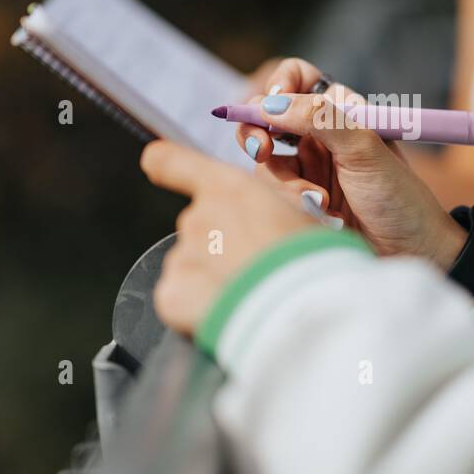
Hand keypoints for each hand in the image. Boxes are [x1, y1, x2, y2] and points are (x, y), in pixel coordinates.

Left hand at [139, 139, 314, 334]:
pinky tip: (228, 311)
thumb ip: (272, 203)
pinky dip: (196, 308)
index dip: (166, 165)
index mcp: (229, 189)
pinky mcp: (172, 295)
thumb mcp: (304, 216)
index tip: (158, 167)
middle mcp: (198, 216)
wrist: (304, 311)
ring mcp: (182, 256)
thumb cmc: (314, 261)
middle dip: (219, 245)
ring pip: (190, 264)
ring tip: (247, 295)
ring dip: (211, 278)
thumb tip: (266, 211)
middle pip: (197, 226)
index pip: (171, 161)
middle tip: (254, 267)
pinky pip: (179, 297)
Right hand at [235, 58, 466, 267]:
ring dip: (284, 182)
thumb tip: (272, 103)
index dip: (279, 85)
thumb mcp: (364, 149)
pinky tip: (322, 215)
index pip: (298, 79)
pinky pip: (275, 192)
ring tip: (317, 203)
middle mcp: (321, 135)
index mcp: (342, 111)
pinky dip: (291, 201)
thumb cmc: (399, 197)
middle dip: (258, 132)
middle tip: (261, 150)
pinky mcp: (301, 200)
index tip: (273, 106)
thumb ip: (320, 119)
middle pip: (268, 118)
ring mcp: (309, 168)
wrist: (413, 251)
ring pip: (266, 160)